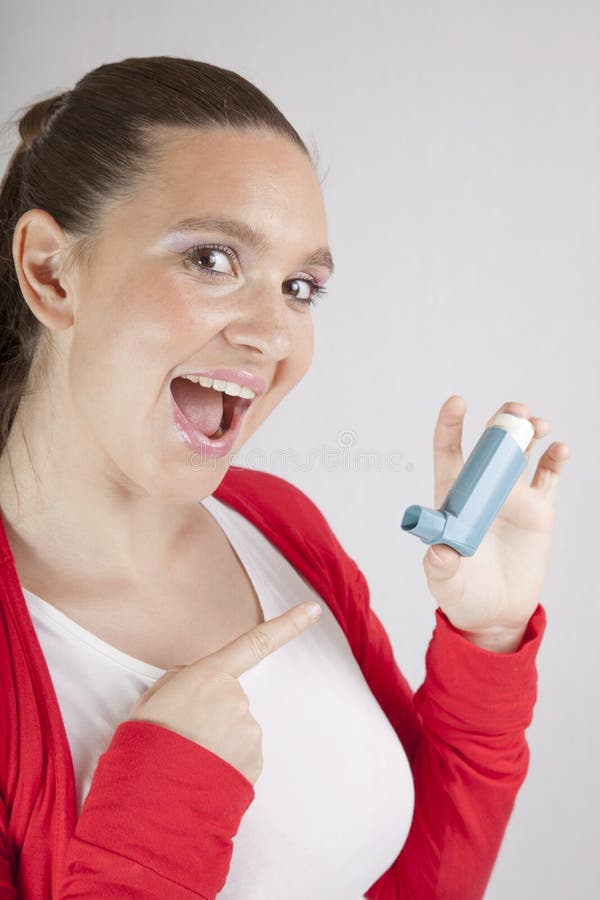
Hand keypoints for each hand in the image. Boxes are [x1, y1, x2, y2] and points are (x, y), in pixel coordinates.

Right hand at [127, 600, 321, 784]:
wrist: (153, 797)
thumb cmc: (146, 744)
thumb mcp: (150, 699)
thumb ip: (179, 680)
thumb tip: (195, 679)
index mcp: (208, 675)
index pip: (255, 643)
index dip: (289, 624)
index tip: (314, 608)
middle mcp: (235, 697)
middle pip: (230, 699)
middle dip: (212, 713)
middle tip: (183, 735)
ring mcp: (248, 729)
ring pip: (236, 729)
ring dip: (217, 741)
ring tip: (189, 756)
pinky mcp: (255, 758)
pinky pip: (241, 754)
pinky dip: (226, 762)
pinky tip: (204, 771)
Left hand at [422, 395, 569, 652]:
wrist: (497, 614)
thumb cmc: (463, 595)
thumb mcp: (447, 584)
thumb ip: (440, 568)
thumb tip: (439, 552)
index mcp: (455, 499)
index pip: (449, 453)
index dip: (451, 425)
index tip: (457, 401)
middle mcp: (483, 490)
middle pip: (491, 444)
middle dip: (502, 420)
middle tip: (516, 413)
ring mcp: (512, 497)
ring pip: (521, 452)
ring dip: (529, 432)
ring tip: (538, 426)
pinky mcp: (539, 510)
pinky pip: (548, 475)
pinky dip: (555, 458)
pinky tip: (559, 450)